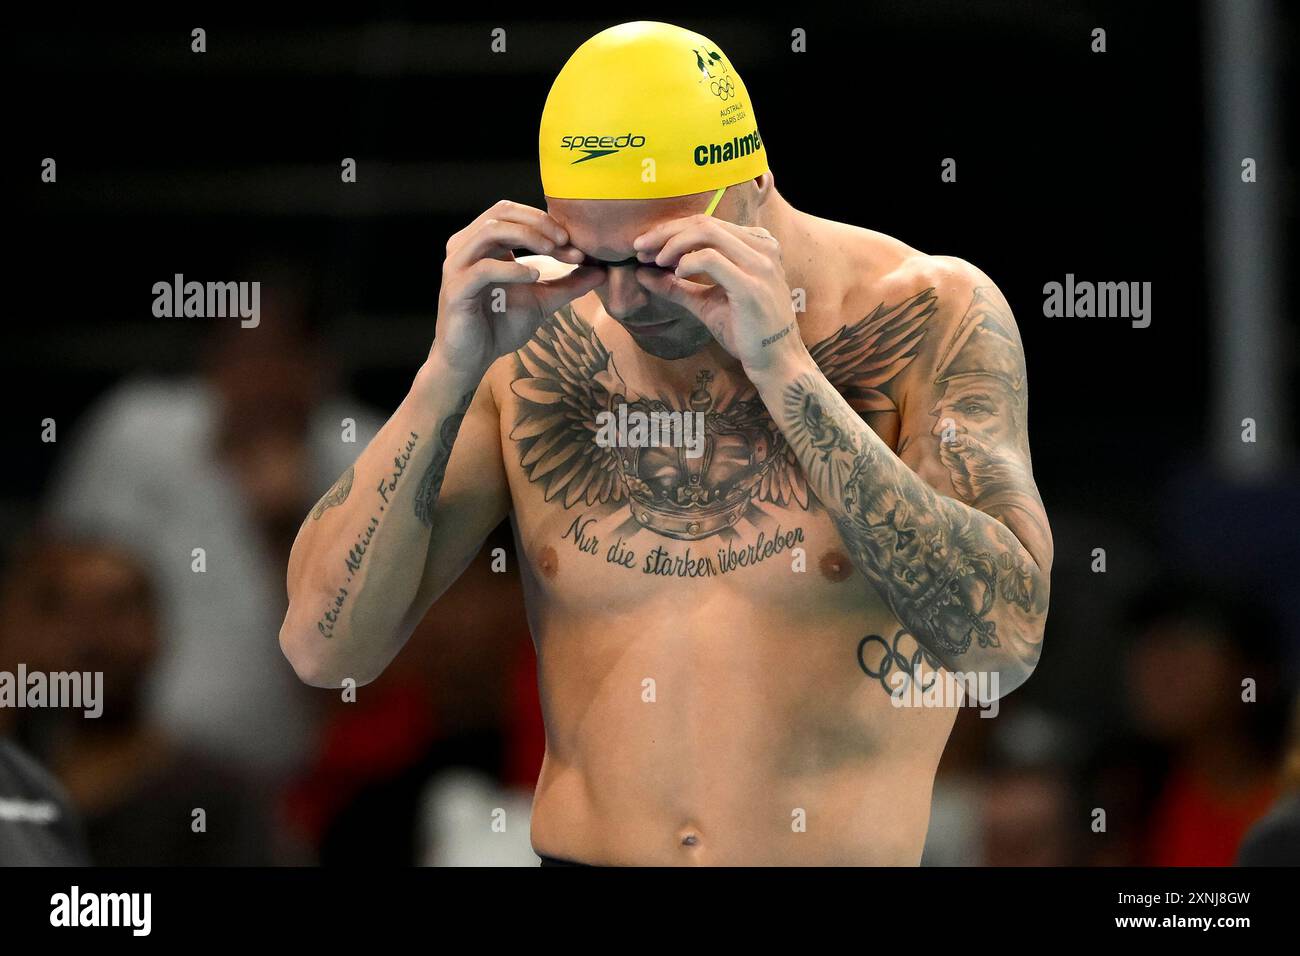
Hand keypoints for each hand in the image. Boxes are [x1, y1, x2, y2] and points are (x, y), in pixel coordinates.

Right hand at [433, 200, 604, 374]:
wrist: (472, 359)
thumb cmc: (500, 326)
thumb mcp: (542, 301)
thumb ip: (568, 284)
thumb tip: (602, 271)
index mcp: (483, 243)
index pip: (515, 213)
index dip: (547, 222)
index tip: (576, 245)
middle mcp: (466, 246)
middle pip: (502, 211)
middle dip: (538, 223)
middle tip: (566, 241)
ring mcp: (458, 265)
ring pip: (490, 230)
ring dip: (527, 237)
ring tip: (554, 252)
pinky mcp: (456, 288)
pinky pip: (484, 268)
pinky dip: (512, 269)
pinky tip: (534, 277)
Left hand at [631, 215, 805, 374]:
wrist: (776, 361)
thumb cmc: (747, 332)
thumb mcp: (707, 304)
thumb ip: (678, 287)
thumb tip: (641, 274)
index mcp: (757, 244)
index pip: (708, 223)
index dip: (672, 230)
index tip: (645, 247)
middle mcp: (763, 247)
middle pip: (704, 222)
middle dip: (665, 233)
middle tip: (639, 248)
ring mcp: (760, 264)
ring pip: (706, 232)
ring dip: (672, 244)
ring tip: (654, 261)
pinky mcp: (751, 285)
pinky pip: (711, 259)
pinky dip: (687, 262)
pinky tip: (677, 274)